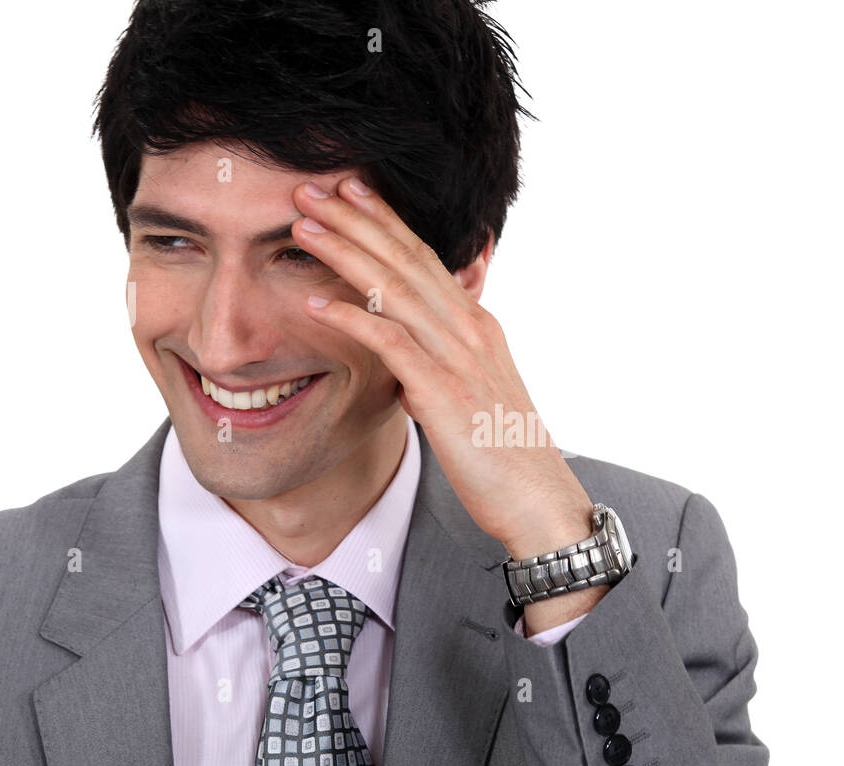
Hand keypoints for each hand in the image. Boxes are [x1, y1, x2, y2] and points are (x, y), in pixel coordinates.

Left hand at [290, 177, 596, 575]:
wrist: (539, 498)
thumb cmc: (505, 454)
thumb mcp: (476, 397)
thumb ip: (442, 371)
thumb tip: (411, 372)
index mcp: (477, 325)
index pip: (425, 259)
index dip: (385, 221)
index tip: (351, 192)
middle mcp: (470, 329)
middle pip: (407, 260)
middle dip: (358, 220)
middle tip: (313, 189)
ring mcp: (460, 358)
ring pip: (396, 290)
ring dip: (347, 254)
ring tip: (304, 227)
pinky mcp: (446, 392)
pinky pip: (393, 345)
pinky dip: (354, 319)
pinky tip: (317, 304)